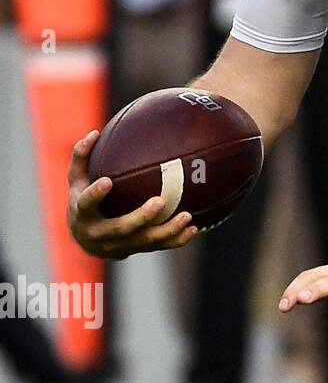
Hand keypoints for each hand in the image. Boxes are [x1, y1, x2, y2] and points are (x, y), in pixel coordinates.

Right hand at [67, 129, 197, 259]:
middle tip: (160, 201)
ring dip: (166, 230)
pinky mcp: (133, 250)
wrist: (86, 238)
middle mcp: (98, 233)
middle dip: (141, 217)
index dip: (95, 194)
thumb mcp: (77, 179)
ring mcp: (117, 245)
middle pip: (121, 227)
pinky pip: (157, 247)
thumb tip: (94, 132)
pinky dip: (176, 240)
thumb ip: (82, 156)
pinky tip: (194, 229)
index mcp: (82, 213)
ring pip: (143, 241)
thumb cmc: (83, 198)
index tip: (108, 182)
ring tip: (187, 216)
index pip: (86, 204)